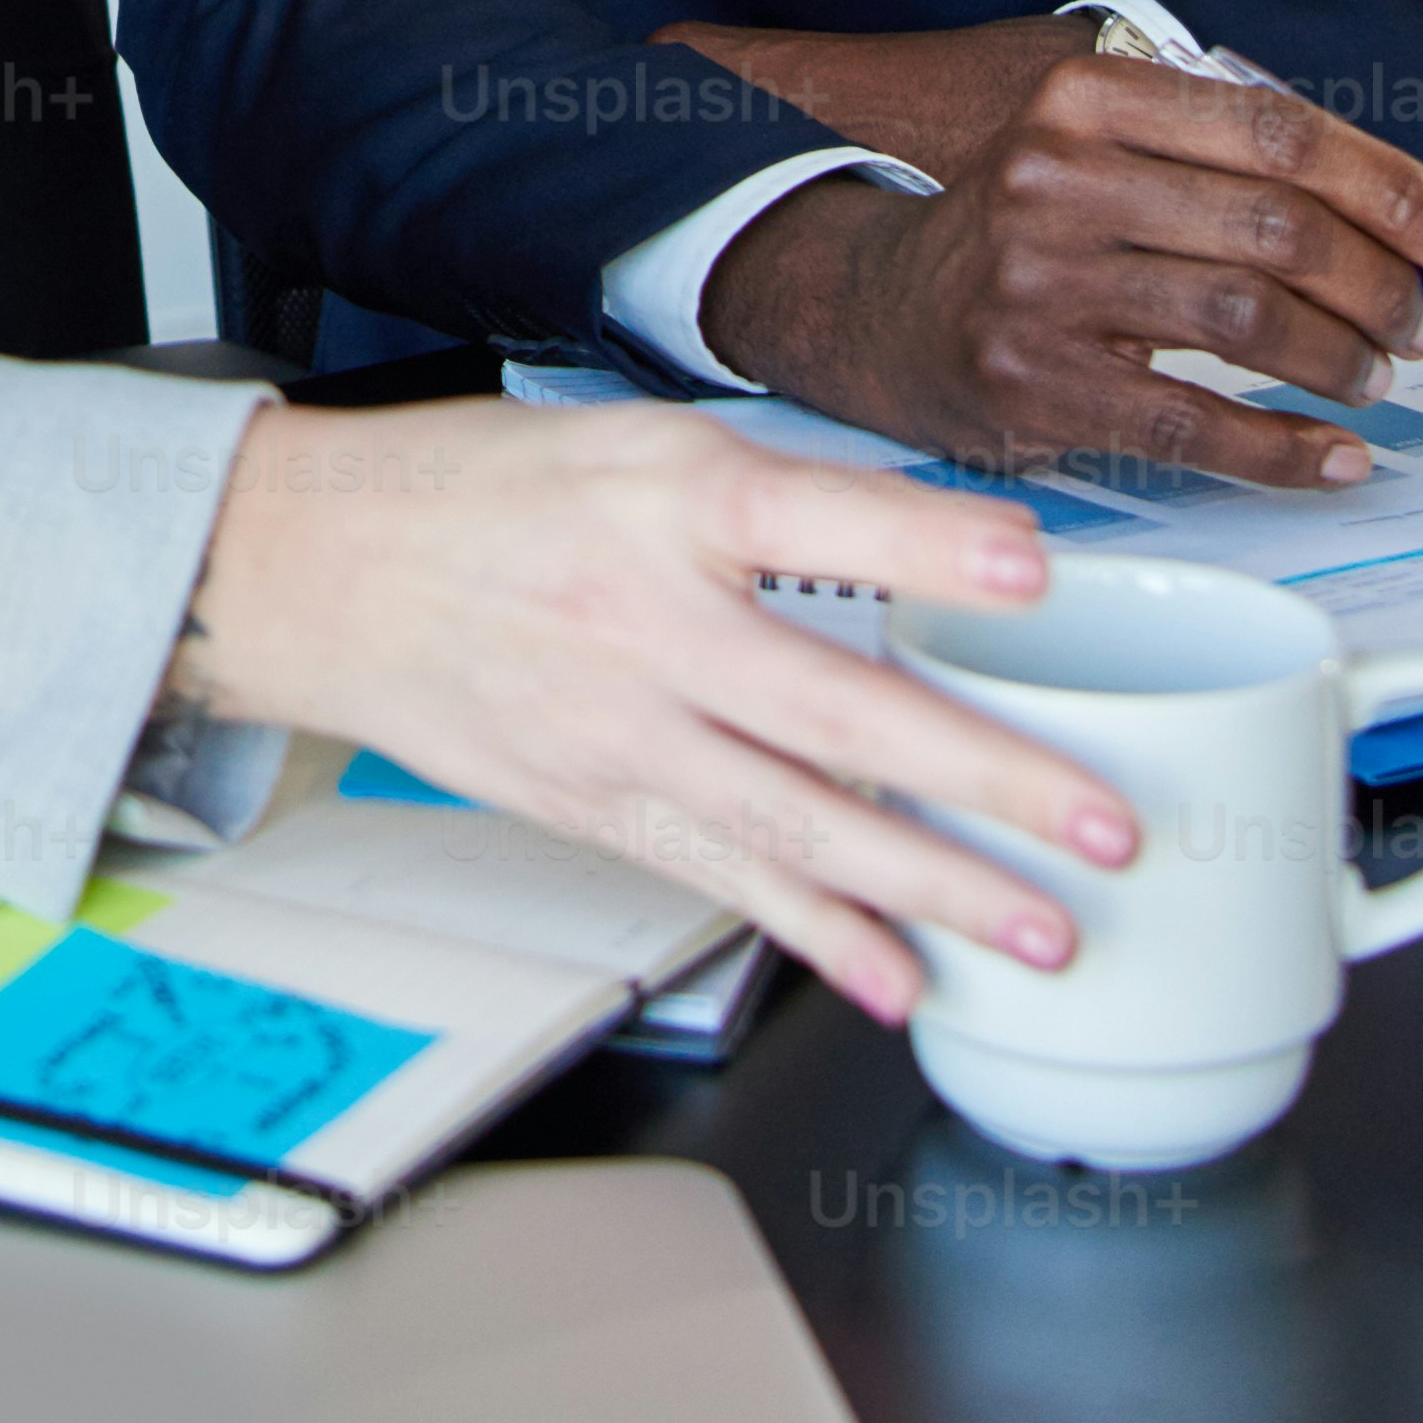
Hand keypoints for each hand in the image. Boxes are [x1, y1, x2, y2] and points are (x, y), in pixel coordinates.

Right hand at [171, 398, 1132, 1027]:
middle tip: (1103, 825)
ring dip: (932, 889)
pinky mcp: (596, 804)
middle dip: (983, 779)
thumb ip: (774, 495)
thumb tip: (941, 538)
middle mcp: (646, 619)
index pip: (814, 513)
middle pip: (836, 709)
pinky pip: (726, 881)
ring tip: (1040, 933)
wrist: (318, 572)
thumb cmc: (486, 492)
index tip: (1033, 565)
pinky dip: (820, 938)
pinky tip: (900, 981)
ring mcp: (619, 729)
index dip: (927, 540)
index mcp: (664, 498)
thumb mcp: (631, 442)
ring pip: (798, 826)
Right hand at [685, 49, 1422, 492]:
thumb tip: (1405, 225)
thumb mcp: (1101, 147)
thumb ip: (1228, 161)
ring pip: (1248, 320)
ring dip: (1344, 359)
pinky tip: (1332, 455)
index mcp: (1086, 99)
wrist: (883, 309)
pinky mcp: (1035, 384)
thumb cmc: (1031, 229)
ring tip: (1375, 377)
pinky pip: (1194, 422)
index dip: (1395, 188)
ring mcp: (1040, 284)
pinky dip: (1285, 448)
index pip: (1279, 131)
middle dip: (1383, 284)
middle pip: (1276, 227)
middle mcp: (1058, 179)